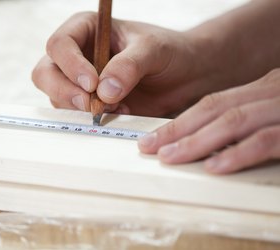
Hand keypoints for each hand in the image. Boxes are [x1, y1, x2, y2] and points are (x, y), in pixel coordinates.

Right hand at [32, 12, 224, 116]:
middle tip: (89, 104)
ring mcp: (80, 80)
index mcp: (87, 29)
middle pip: (46, 72)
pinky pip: (75, 113)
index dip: (70, 65)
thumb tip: (103, 91)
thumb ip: (129, 65)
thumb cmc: (170, 52)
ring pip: (56, 95)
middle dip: (63, 90)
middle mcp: (78, 54)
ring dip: (79, 107)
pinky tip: (117, 111)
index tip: (93, 84)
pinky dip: (91, 117)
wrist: (185, 76)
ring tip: (113, 106)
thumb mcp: (153, 50)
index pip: (60, 44)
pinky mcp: (90, 102)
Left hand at [138, 69, 279, 173]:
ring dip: (197, 141)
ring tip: (168, 156)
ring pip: (232, 120)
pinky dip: (237, 153)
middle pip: (214, 108)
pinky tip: (213, 166)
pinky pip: (264, 140)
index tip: (152, 139)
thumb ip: (248, 119)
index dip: (178, 122)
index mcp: (261, 88)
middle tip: (148, 147)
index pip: (212, 103)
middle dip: (177, 130)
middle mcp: (270, 92)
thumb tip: (211, 142)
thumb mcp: (274, 109)